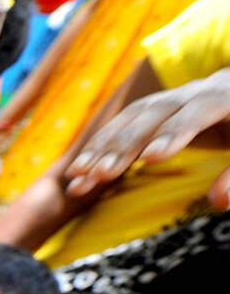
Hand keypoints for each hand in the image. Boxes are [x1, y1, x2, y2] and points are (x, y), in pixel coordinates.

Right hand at [65, 68, 229, 207]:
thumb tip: (218, 201)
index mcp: (225, 97)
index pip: (197, 113)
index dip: (173, 133)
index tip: (150, 158)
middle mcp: (193, 92)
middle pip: (154, 115)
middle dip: (125, 144)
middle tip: (101, 173)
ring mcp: (170, 98)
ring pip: (131, 118)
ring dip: (100, 146)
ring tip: (77, 175)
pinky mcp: (153, 108)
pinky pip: (121, 124)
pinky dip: (98, 146)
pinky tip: (79, 170)